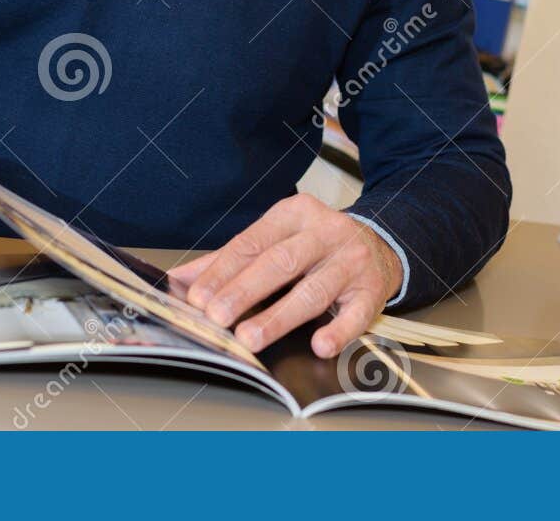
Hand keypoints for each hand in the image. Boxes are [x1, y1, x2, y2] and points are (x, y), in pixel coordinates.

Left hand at [167, 194, 401, 357]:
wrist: (379, 245)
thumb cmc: (315, 245)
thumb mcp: (276, 239)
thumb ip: (230, 258)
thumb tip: (180, 280)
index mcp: (294, 213)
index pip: (252, 242)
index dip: (223, 271)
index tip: (198, 296)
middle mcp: (325, 232)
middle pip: (280, 262)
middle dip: (244, 291)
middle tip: (216, 316)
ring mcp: (351, 261)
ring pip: (312, 290)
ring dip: (279, 316)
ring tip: (250, 338)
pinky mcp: (372, 291)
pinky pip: (355, 313)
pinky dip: (338, 330)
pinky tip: (320, 345)